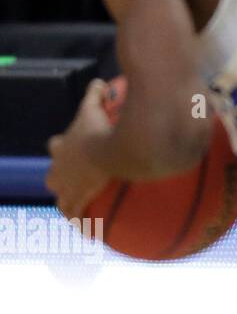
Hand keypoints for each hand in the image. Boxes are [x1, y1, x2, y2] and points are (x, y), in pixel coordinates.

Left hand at [46, 79, 113, 219]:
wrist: (106, 154)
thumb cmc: (98, 131)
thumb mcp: (94, 108)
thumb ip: (95, 94)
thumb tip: (99, 82)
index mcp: (63, 148)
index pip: (57, 147)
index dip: (62, 148)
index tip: (68, 149)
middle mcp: (59, 170)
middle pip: (53, 177)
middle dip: (60, 179)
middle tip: (72, 181)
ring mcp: (68, 188)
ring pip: (62, 200)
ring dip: (68, 204)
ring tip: (76, 211)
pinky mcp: (78, 201)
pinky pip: (77, 216)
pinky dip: (81, 223)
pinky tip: (87, 231)